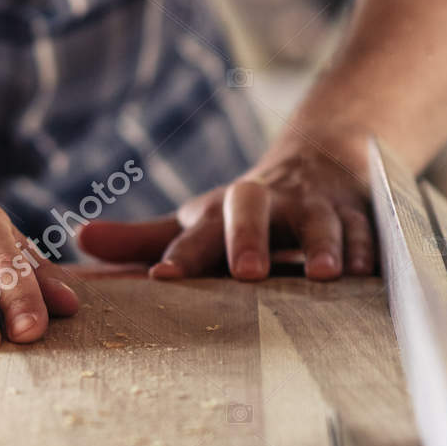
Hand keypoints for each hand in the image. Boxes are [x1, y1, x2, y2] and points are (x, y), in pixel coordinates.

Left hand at [76, 138, 374, 279]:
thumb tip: (78, 242)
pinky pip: (366, 230)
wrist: (322, 166)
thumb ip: (141, 239)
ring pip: (318, 219)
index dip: (180, 254)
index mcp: (219, 212)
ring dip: (320, 244)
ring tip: (322, 275)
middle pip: (254, 211)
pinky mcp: (358, 216)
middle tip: (247, 273)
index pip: (195, 233)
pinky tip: (368, 270)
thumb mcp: (196, 223)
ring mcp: (314, 207)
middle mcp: (265, 204)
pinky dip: (367, 249)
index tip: (162, 278)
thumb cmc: (243, 215)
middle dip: (251, 240)